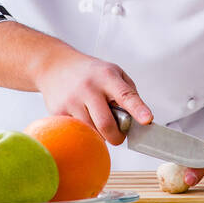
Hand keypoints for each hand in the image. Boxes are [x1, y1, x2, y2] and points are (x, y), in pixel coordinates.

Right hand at [32, 44, 152, 145]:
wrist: (55, 66)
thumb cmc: (91, 73)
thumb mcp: (114, 73)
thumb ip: (128, 93)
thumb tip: (138, 119)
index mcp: (107, 77)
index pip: (125, 95)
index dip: (138, 109)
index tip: (147, 120)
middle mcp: (89, 88)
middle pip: (106, 124)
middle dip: (117, 136)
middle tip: (119, 135)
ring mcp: (71, 101)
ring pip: (91, 132)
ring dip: (100, 135)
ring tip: (99, 123)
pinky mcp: (58, 113)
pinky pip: (77, 133)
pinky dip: (85, 132)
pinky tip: (84, 121)